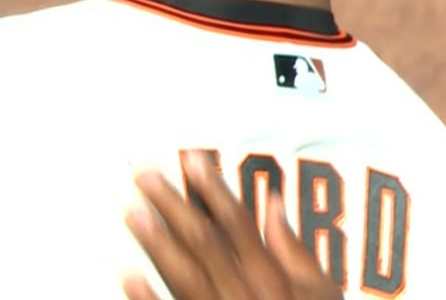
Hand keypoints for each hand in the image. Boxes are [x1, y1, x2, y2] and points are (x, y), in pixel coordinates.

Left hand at [122, 150, 344, 299]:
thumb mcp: (319, 290)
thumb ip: (294, 248)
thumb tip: (274, 202)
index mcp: (272, 279)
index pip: (239, 225)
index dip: (214, 190)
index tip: (190, 159)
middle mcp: (244, 295)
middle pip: (205, 243)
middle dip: (173, 205)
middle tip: (142, 173)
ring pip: (184, 276)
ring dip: (156, 243)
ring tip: (130, 211)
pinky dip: (147, 298)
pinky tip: (126, 273)